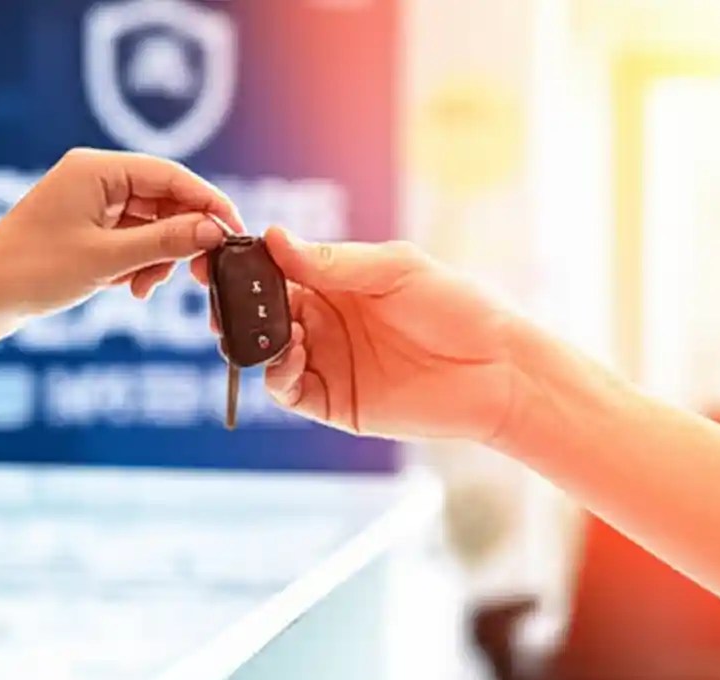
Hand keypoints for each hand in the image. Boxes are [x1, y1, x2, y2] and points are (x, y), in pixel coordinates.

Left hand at [0, 148, 242, 348]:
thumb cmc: (31, 272)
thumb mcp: (106, 260)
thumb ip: (164, 242)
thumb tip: (214, 230)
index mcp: (97, 170)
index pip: (171, 175)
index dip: (208, 203)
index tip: (235, 232)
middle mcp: (94, 180)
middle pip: (163, 199)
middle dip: (182, 237)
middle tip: (204, 271)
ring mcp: (87, 206)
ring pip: (148, 224)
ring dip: (158, 257)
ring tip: (146, 288)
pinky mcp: (81, 232)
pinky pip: (127, 241)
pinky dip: (138, 264)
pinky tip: (133, 289)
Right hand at [191, 227, 517, 441]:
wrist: (498, 370)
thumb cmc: (458, 307)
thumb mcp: (394, 269)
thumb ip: (332, 261)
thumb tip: (272, 238)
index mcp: (334, 282)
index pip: (275, 271)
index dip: (246, 266)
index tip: (221, 258)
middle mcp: (323, 321)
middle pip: (261, 313)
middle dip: (239, 307)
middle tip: (227, 302)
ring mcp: (326, 362)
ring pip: (266, 352)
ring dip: (256, 340)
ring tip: (279, 330)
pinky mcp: (334, 401)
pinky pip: (288, 390)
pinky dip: (278, 374)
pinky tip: (295, 354)